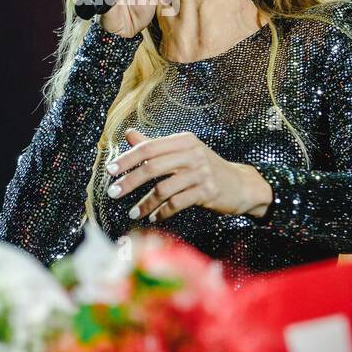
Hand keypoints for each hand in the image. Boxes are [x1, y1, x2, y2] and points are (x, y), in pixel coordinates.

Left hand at [105, 129, 273, 222]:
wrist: (241, 185)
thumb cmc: (206, 169)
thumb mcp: (183, 153)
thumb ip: (155, 146)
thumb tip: (128, 134)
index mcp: (183, 140)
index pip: (149, 147)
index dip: (127, 158)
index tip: (110, 170)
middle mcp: (192, 153)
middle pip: (153, 167)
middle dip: (130, 181)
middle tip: (113, 193)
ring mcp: (201, 173)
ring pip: (164, 189)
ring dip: (145, 203)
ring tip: (132, 213)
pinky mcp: (208, 192)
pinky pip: (177, 203)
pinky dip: (162, 212)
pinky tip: (153, 217)